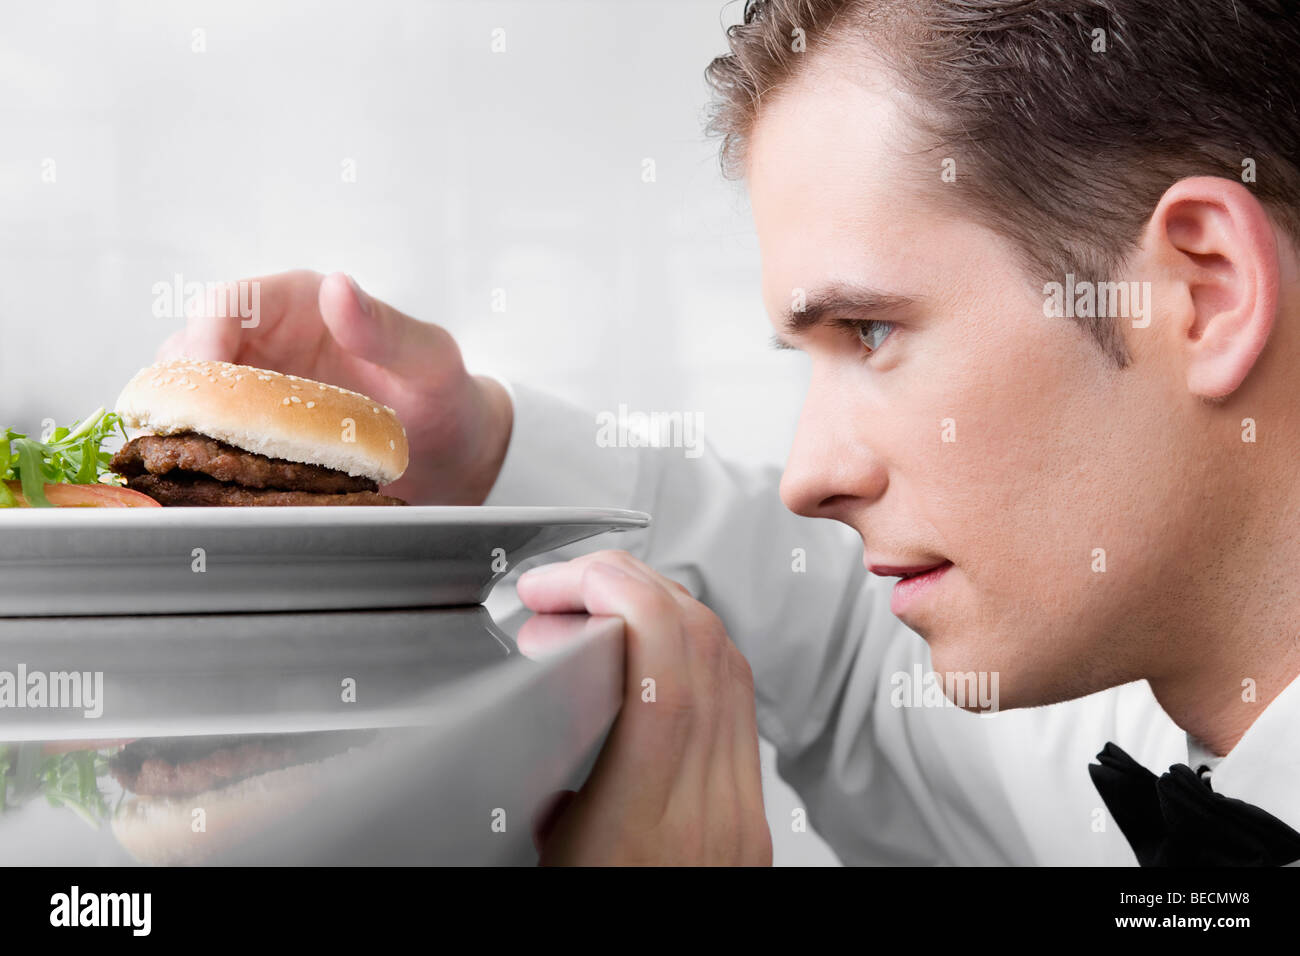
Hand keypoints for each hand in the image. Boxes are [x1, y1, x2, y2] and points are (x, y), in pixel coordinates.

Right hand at [156, 270, 511, 504]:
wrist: (453, 456)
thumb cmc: (445, 397)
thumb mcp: (430, 362)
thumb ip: (388, 330)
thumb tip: (338, 288)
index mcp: (301, 304)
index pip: (227, 305)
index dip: (204, 338)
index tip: (207, 382)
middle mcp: (266, 341)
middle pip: (188, 352)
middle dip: (182, 394)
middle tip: (197, 442)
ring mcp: (254, 389)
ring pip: (186, 399)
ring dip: (184, 431)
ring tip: (206, 469)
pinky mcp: (252, 435)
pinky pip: (205, 441)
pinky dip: (199, 461)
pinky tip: (214, 486)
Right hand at [517, 550, 771, 865]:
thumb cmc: (611, 931)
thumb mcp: (552, 865)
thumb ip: (541, 794)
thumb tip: (542, 718)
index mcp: (641, 831)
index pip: (660, 686)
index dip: (622, 602)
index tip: (566, 584)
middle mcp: (706, 814)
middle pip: (699, 650)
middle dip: (631, 583)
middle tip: (569, 581)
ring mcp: (740, 810)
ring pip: (727, 662)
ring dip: (666, 604)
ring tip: (606, 597)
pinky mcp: (755, 814)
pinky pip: (742, 699)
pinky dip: (699, 646)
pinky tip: (661, 644)